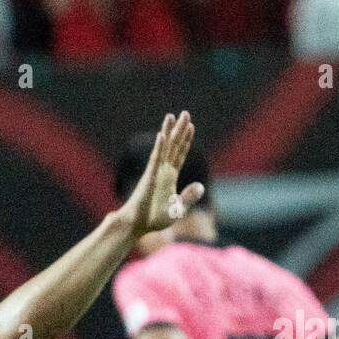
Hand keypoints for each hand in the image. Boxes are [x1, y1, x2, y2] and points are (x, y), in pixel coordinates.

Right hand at [115, 111, 205, 235]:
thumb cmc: (153, 219)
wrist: (136, 225)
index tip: (191, 126)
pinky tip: (163, 135)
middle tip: (185, 113)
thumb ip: (189, 197)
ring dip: (169, 131)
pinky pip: (155, 160)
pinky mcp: (149, 177)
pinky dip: (159, 147)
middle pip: (173, 146)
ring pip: (164, 148)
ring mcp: (155, 172)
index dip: (185, 141)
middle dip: (179, 129)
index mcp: (169, 177)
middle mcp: (162, 171)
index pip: (179, 154)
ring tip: (172, 115)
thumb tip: (202, 186)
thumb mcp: (178, 209)